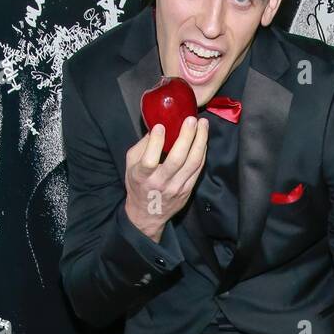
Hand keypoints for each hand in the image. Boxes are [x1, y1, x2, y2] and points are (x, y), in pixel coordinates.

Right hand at [124, 115, 208, 242]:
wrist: (148, 214)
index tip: (161, 126)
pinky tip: (203, 139)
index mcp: (142, 177)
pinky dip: (202, 152)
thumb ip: (142, 146)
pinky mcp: (187, 190)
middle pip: (177, 159)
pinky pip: (198, 169)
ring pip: (193, 163)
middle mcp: (160, 183)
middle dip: (187, 136)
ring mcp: (176, 188)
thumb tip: (157, 125)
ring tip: (203, 124)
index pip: (150, 160)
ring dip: (200, 141)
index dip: (156, 142)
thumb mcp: (131, 165)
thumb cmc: (138, 185)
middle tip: (192, 119)